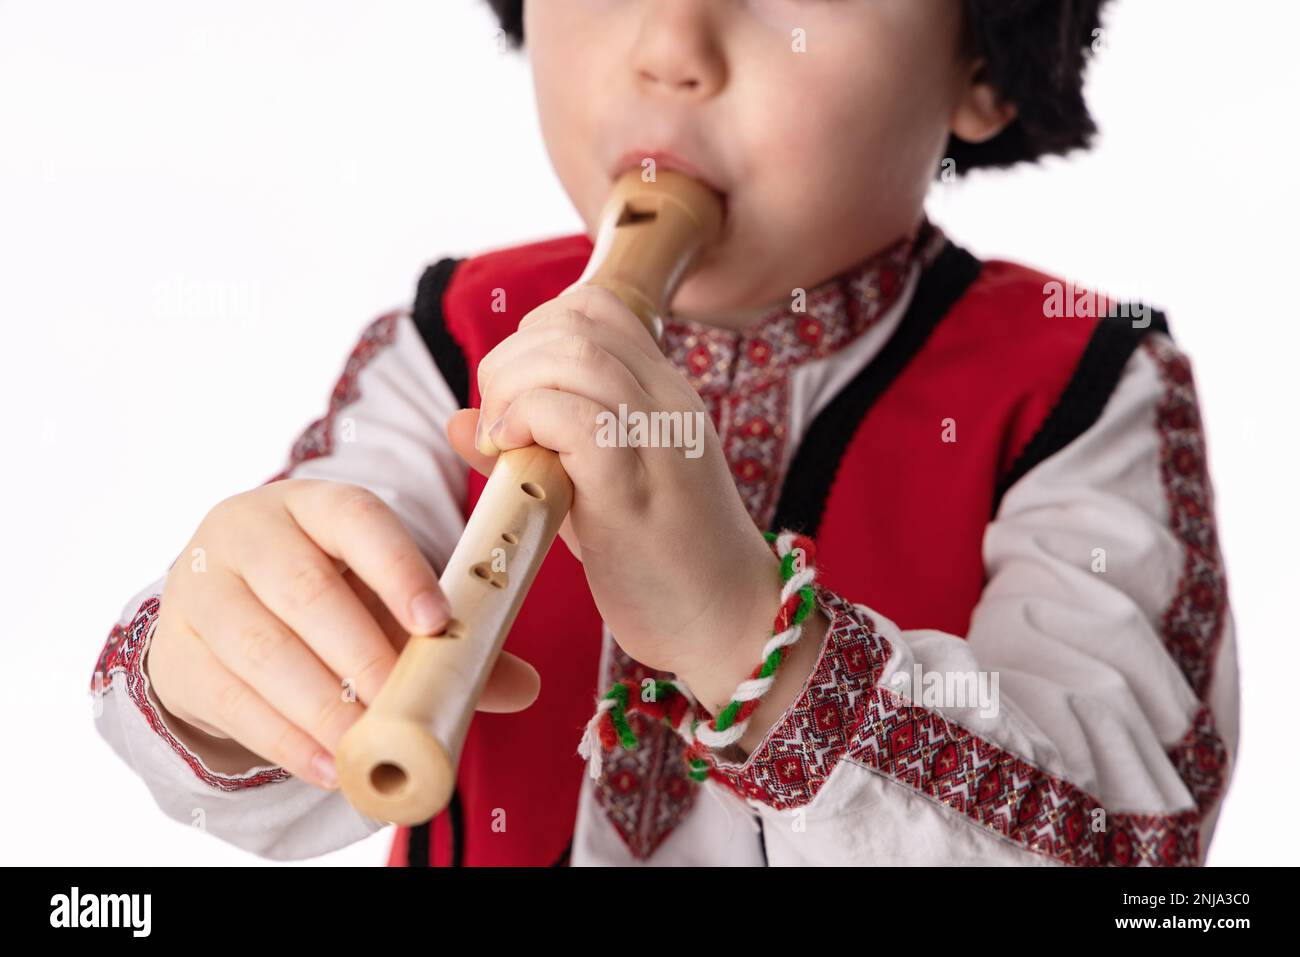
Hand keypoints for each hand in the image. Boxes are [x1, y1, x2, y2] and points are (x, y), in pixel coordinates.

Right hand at [146, 479, 540, 789]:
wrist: (223, 609)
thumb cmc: (324, 594)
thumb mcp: (379, 600)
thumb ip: (449, 640)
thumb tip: (524, 686)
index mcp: (313, 504)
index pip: (357, 519)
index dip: (398, 569)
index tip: (437, 623)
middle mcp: (249, 532)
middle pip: (304, 590)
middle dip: (361, 654)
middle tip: (403, 705)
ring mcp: (202, 588)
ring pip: (261, 648)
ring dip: (322, 705)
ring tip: (369, 744)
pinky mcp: (176, 650)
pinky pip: (231, 698)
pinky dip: (285, 739)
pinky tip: (329, 765)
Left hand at [446, 286, 784, 682]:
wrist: (732, 624)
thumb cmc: (661, 562)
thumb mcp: (593, 489)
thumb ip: (535, 446)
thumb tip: (460, 421)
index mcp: (665, 392)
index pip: (595, 307)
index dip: (535, 333)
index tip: (515, 394)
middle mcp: (668, 402)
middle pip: (576, 320)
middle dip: (511, 359)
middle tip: (499, 424)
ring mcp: (658, 441)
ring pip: (574, 356)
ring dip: (514, 387)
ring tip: (504, 441)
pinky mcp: (636, 489)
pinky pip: (576, 418)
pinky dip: (528, 421)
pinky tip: (514, 456)